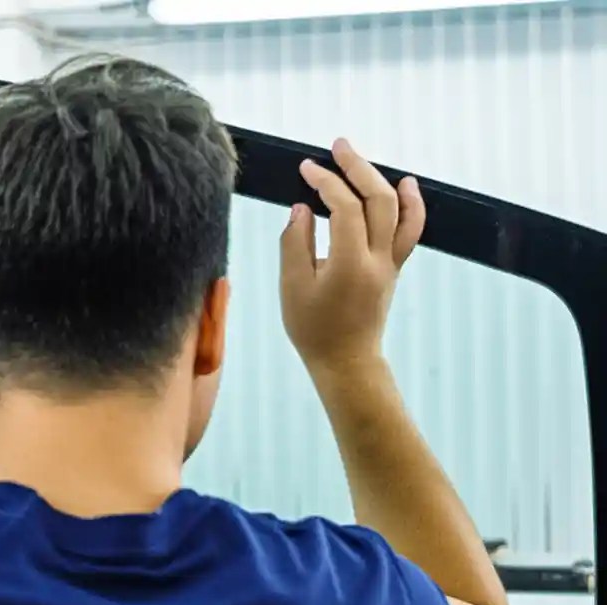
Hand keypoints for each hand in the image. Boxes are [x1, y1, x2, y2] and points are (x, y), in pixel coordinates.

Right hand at [279, 138, 424, 374]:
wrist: (346, 360)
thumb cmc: (313, 328)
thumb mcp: (292, 287)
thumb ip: (295, 243)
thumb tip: (302, 207)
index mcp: (350, 263)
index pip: (343, 207)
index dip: (325, 181)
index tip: (305, 168)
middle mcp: (377, 259)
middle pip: (377, 199)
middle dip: (356, 168)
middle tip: (337, 146)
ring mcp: (391, 263)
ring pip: (397, 210)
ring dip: (381, 180)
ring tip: (362, 160)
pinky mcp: (394, 268)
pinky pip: (410, 230)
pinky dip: (410, 204)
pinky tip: (405, 185)